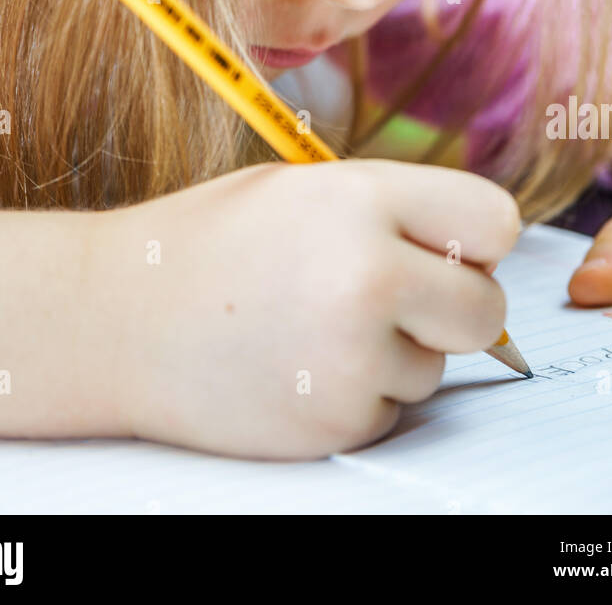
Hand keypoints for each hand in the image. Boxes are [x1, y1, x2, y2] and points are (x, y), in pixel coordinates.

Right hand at [98, 158, 519, 459]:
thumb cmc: (210, 243)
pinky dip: (359, 396)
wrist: (116, 320)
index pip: (496, 221)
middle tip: (398, 299)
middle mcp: (367, 276)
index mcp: (361, 199)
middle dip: (455, 308)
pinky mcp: (335, 422)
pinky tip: (298, 366)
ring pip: (438, 368)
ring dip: (398, 355)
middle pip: (486, 308)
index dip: (476, 241)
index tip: (447, 250)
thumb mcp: (303, 189)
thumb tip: (475, 253)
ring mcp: (352, 357)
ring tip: (317, 327)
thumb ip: (393, 211)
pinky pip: (392, 411)